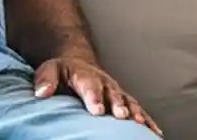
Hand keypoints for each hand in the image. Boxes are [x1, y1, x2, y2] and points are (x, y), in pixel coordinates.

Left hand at [34, 56, 161, 136]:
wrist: (79, 64)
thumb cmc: (63, 71)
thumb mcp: (49, 69)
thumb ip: (45, 80)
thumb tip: (41, 93)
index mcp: (86, 75)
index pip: (90, 86)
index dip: (94, 98)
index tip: (98, 110)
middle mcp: (105, 83)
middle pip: (113, 94)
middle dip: (118, 105)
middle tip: (122, 116)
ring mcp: (116, 91)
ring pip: (129, 101)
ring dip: (135, 112)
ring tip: (140, 124)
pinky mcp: (125, 100)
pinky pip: (138, 109)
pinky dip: (148, 120)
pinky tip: (155, 132)